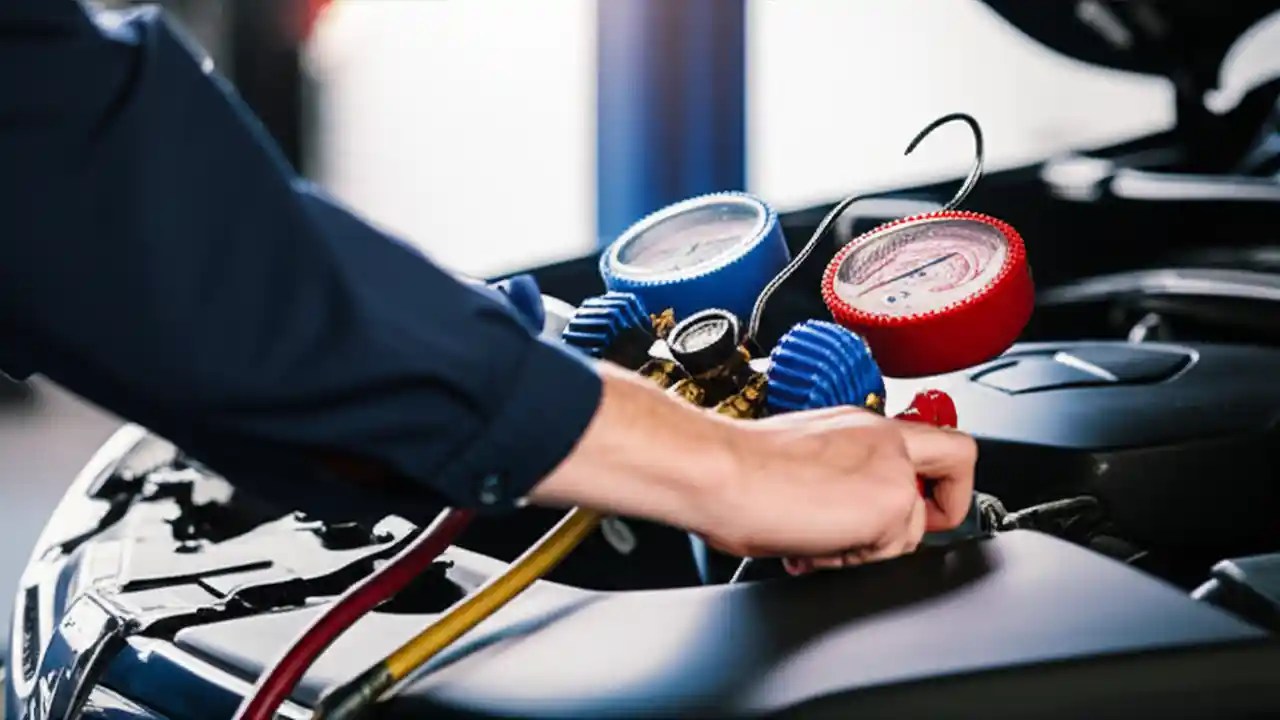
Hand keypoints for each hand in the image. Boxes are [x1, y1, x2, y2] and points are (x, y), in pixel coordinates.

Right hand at [529, 365, 975, 569]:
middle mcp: (884, 439)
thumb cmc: (737, 464)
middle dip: (930, 513)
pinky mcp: (888, 505)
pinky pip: (889, 551)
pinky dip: (850, 560)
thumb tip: (840, 507)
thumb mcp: (804, 458)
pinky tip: (811, 545)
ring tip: (815, 539)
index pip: (941, 440)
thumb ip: (841, 473)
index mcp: (862, 424)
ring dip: (866, 547)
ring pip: (911, 528)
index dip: (943, 480)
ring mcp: (890, 470)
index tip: (922, 502)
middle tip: (883, 532)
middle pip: (956, 470)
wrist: (720, 470)